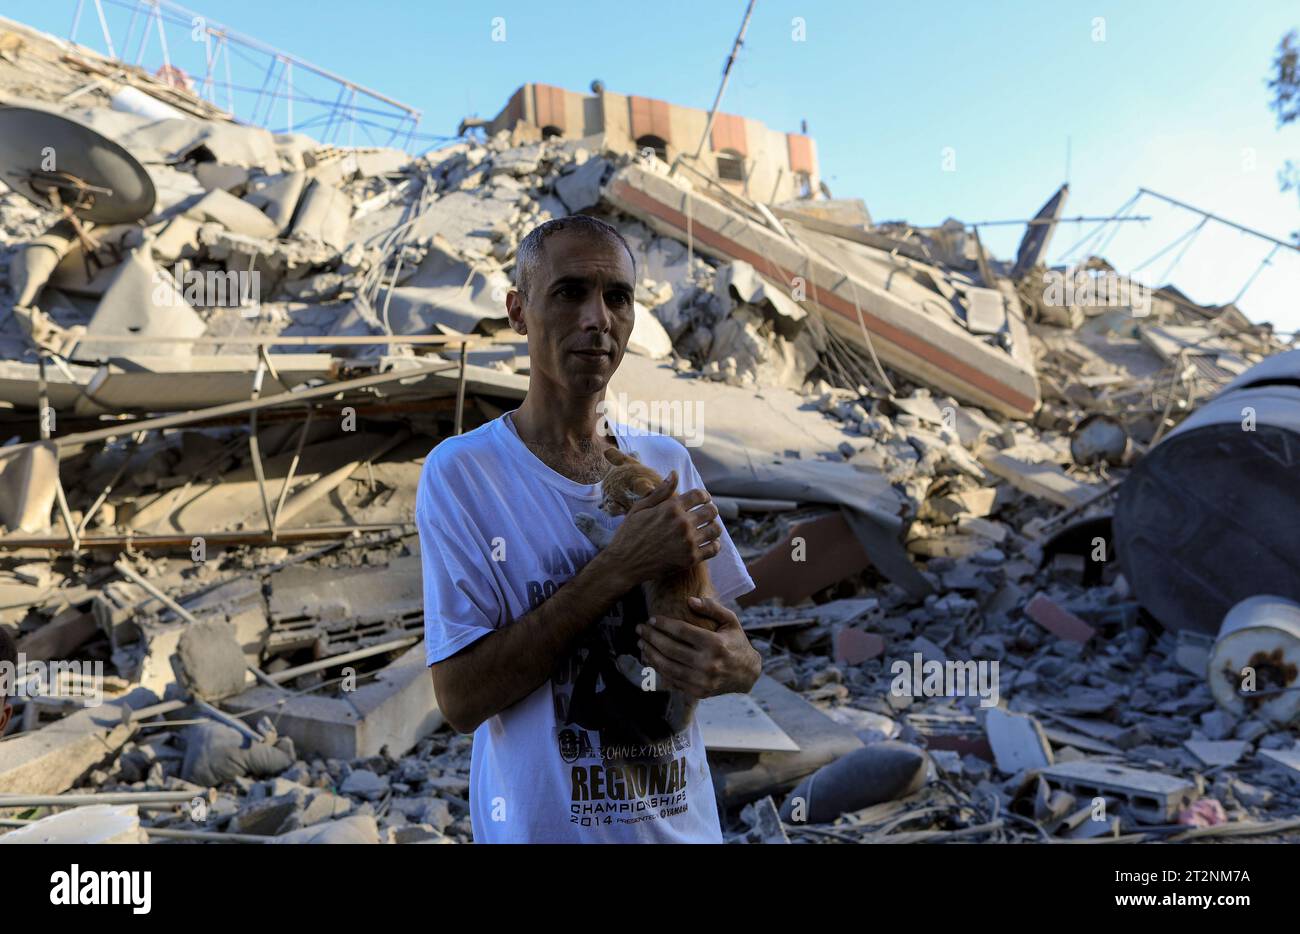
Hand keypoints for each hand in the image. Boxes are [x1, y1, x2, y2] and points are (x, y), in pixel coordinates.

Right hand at [604, 471, 723, 584]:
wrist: (624, 564)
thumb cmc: (629, 534)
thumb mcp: (640, 508)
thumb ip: (660, 492)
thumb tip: (674, 473)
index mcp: (670, 508)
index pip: (700, 495)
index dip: (704, 496)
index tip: (703, 500)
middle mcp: (682, 523)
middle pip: (711, 511)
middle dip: (710, 510)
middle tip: (705, 514)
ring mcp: (687, 542)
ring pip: (715, 529)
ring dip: (713, 527)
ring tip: (707, 528)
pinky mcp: (690, 559)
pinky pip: (714, 549)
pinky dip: (714, 544)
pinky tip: (707, 543)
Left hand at [635, 596, 761, 698]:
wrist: (747, 674)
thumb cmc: (736, 643)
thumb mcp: (731, 621)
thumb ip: (712, 608)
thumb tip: (690, 600)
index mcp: (715, 644)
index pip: (682, 631)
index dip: (664, 624)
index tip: (651, 619)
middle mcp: (707, 664)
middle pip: (670, 649)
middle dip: (651, 637)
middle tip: (640, 629)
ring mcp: (702, 680)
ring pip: (667, 666)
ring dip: (650, 653)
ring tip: (641, 643)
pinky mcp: (698, 691)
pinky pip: (672, 680)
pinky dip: (658, 669)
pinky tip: (650, 658)